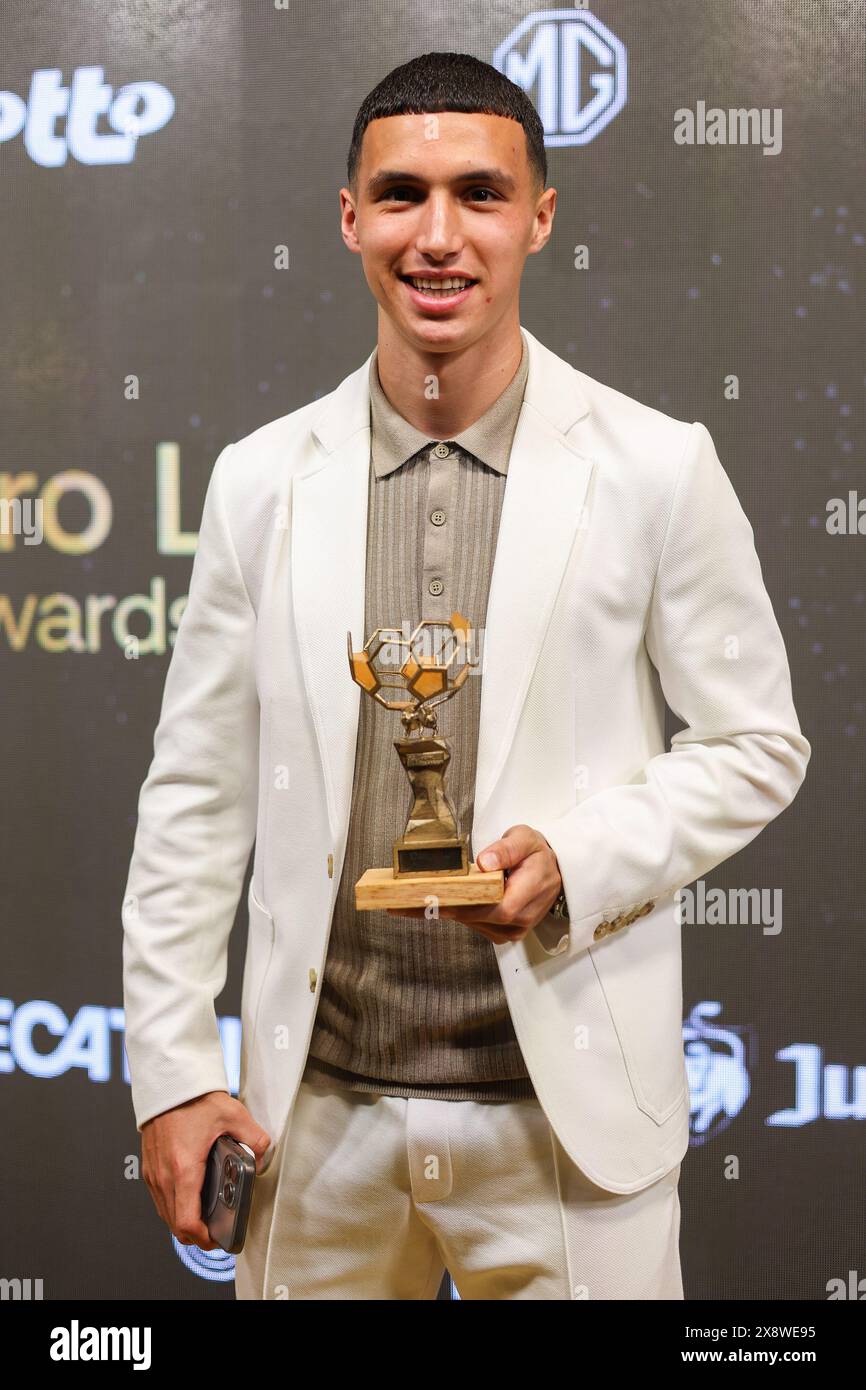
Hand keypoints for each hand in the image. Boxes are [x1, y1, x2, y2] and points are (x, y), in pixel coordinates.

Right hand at [141, 1090, 271, 1248]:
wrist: (168, 1082)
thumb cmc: (193, 1097)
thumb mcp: (234, 1115)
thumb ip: (255, 1138)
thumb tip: (263, 1158)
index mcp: (184, 1168)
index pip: (186, 1222)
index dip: (203, 1238)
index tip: (217, 1239)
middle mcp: (163, 1175)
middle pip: (174, 1224)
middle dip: (195, 1234)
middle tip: (215, 1232)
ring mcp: (152, 1173)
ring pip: (164, 1213)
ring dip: (182, 1221)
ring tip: (204, 1218)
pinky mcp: (148, 1166)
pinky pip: (159, 1198)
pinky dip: (173, 1206)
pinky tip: (189, 1198)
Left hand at [386, 824, 562, 945]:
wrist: (552, 872)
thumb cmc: (537, 855)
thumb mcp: (526, 839)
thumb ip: (507, 849)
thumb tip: (486, 862)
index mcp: (528, 894)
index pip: (494, 908)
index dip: (462, 905)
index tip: (433, 898)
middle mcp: (519, 919)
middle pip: (475, 918)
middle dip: (440, 908)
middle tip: (402, 902)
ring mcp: (509, 929)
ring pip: (470, 923)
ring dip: (440, 912)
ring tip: (405, 903)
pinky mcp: (499, 931)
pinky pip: (471, 924)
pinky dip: (450, 913)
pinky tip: (427, 904)